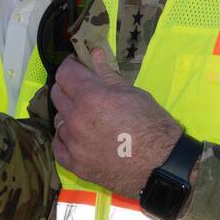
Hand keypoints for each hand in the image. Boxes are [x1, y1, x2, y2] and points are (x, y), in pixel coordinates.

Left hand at [50, 47, 183, 196]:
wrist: (161, 166)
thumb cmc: (153, 125)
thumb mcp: (133, 93)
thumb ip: (108, 74)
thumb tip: (95, 54)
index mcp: (90, 97)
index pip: (65, 73)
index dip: (71, 65)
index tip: (79, 65)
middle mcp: (75, 119)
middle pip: (57, 94)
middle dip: (68, 86)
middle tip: (84, 89)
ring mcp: (73, 144)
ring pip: (58, 120)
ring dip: (68, 114)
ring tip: (87, 116)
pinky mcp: (75, 164)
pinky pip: (59, 145)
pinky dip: (65, 138)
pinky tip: (78, 136)